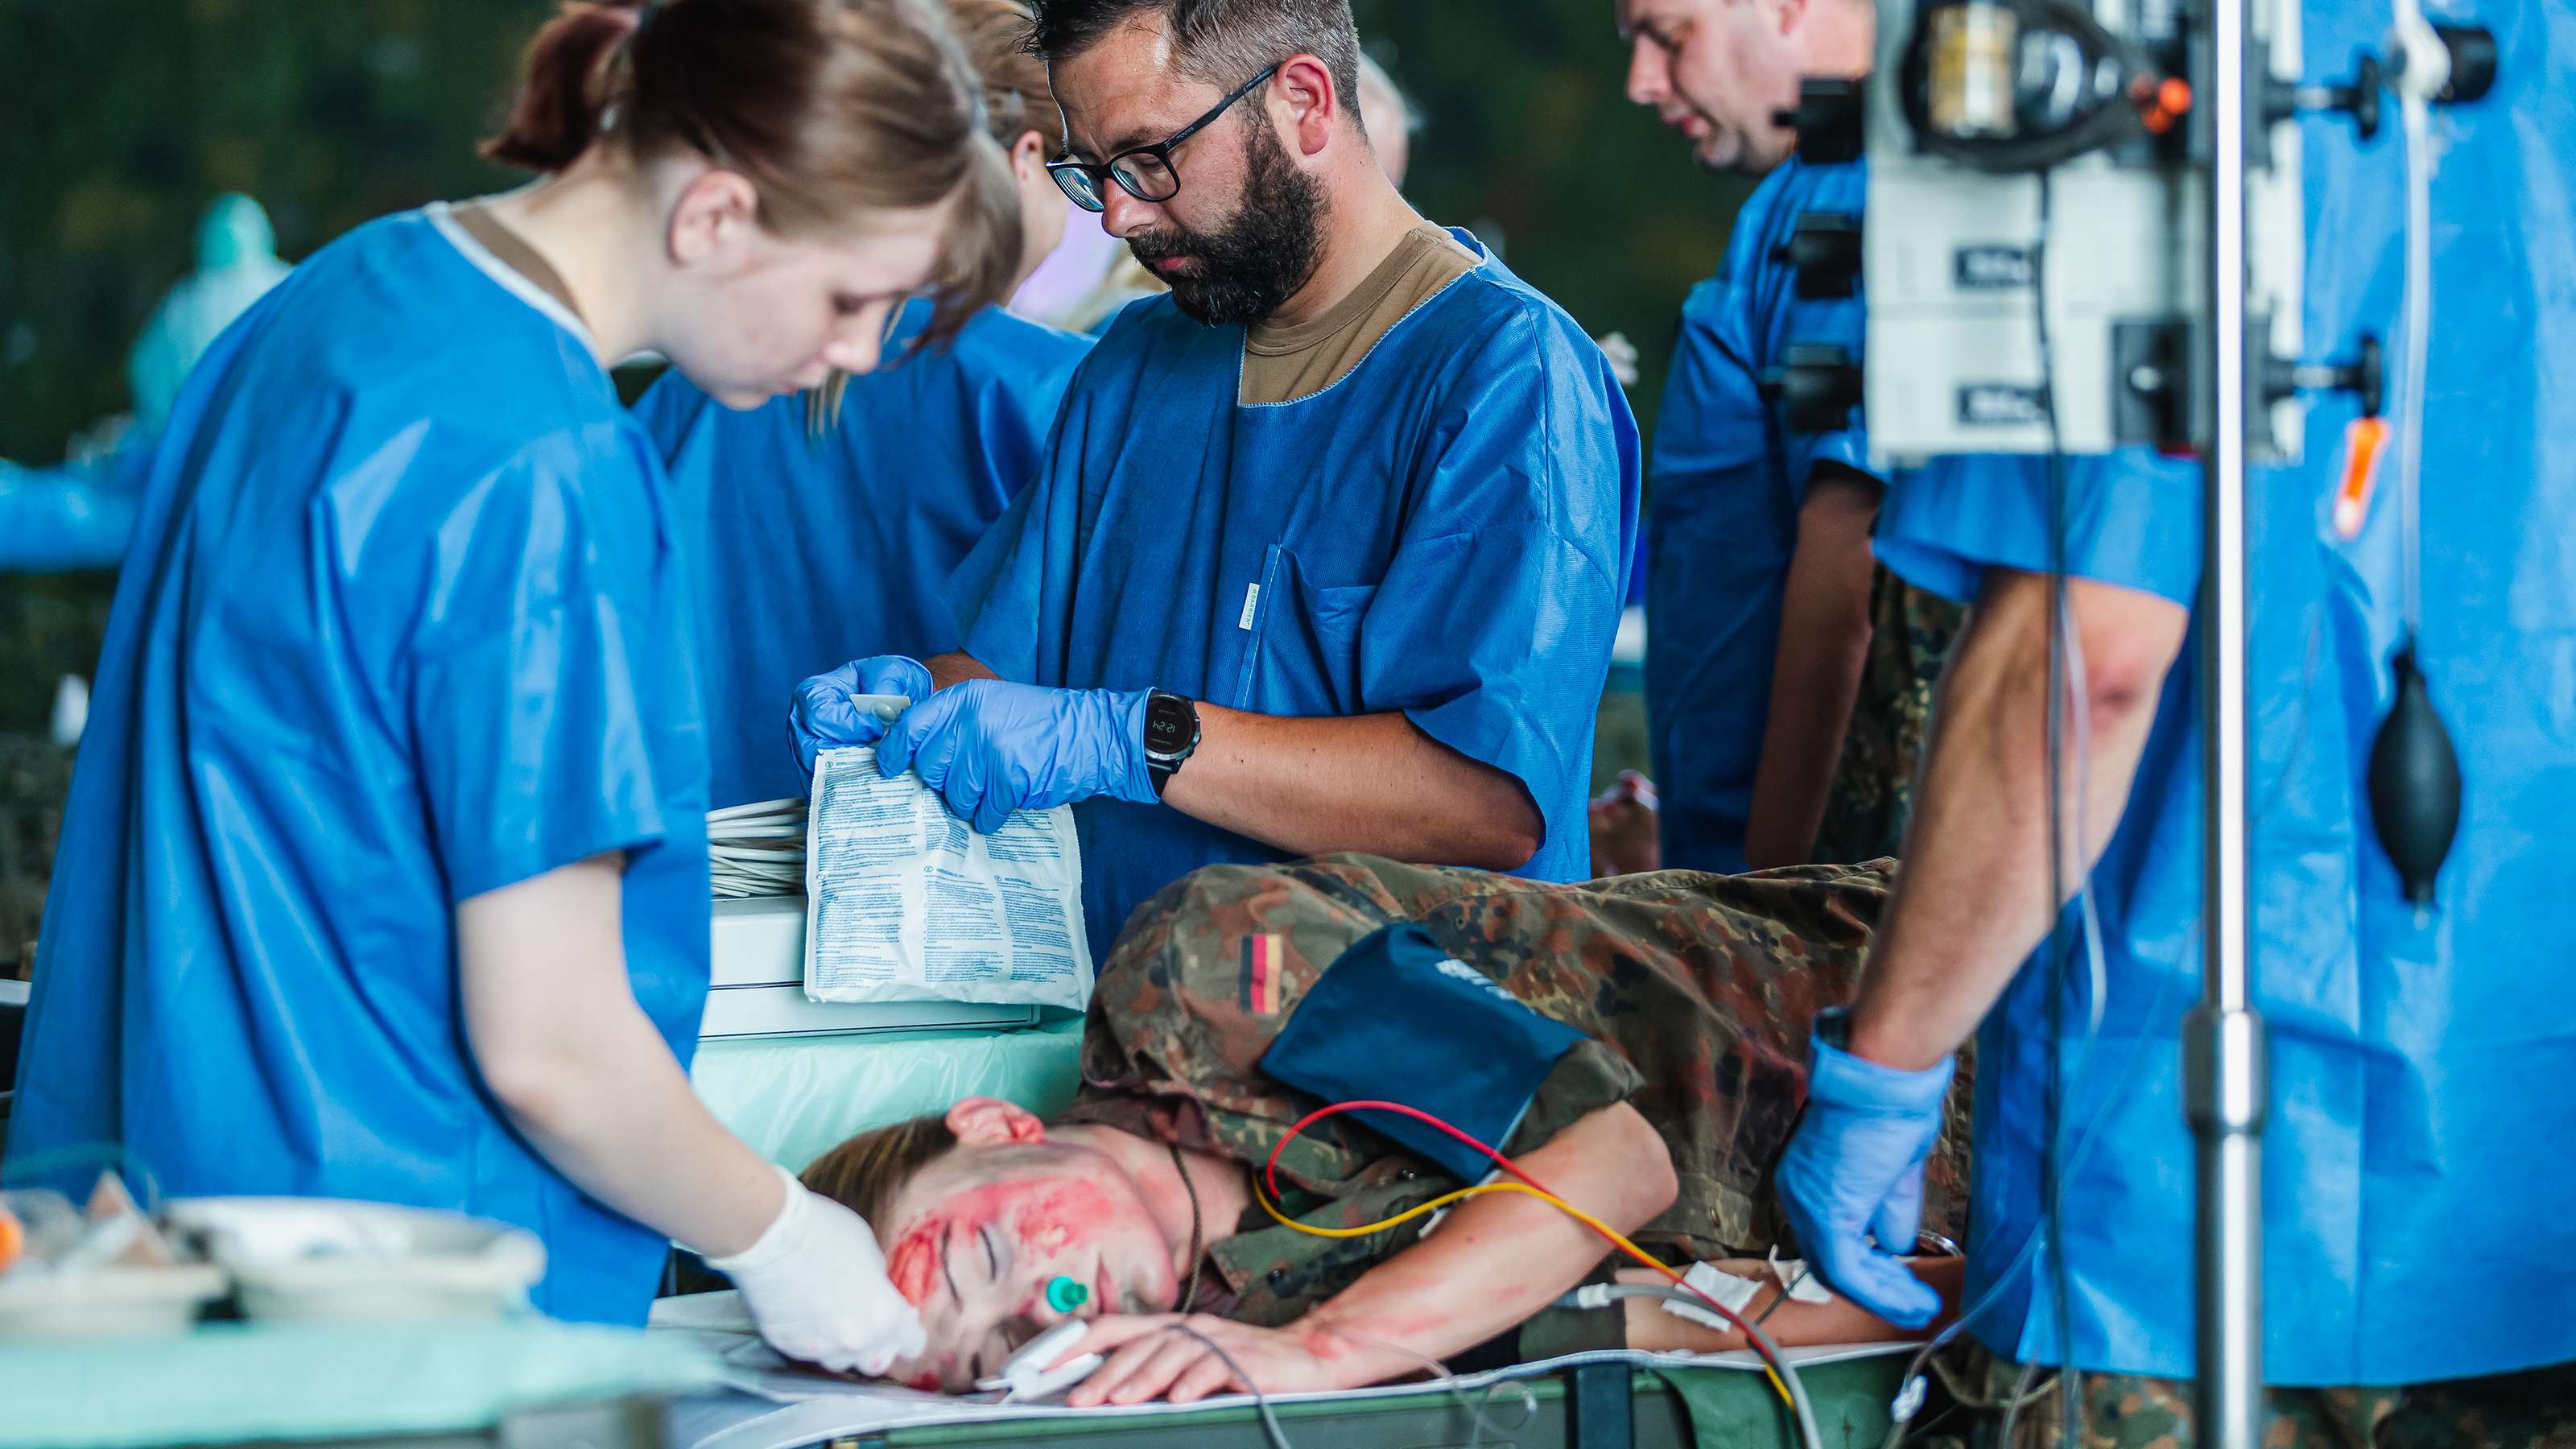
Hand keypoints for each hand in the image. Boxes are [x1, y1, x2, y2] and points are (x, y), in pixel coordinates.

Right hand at [706, 1167, 926, 1375]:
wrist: (771, 1235)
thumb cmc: (827, 1232)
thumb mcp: (871, 1253)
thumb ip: (880, 1286)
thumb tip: (881, 1297)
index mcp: (885, 1317)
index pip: (912, 1346)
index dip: (907, 1332)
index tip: (901, 1321)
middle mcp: (855, 1342)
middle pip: (877, 1362)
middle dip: (876, 1345)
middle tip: (866, 1319)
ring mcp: (819, 1349)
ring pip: (840, 1361)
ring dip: (841, 1345)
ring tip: (830, 1315)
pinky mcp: (787, 1347)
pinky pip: (809, 1352)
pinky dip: (812, 1338)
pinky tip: (804, 1313)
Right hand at [790, 656, 933, 775]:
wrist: (899, 702)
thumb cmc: (887, 684)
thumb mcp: (890, 671)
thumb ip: (884, 685)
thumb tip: (877, 713)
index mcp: (813, 694)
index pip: (819, 716)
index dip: (849, 726)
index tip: (876, 730)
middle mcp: (803, 724)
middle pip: (812, 750)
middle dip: (848, 756)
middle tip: (877, 756)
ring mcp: (807, 750)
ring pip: (817, 773)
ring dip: (848, 776)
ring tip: (875, 773)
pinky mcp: (818, 772)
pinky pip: (824, 789)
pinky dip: (845, 790)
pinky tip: (868, 787)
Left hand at [874, 680, 1153, 833]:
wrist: (1094, 734)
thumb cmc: (1043, 724)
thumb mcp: (994, 707)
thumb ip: (956, 724)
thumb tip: (916, 757)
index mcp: (965, 700)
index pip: (911, 726)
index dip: (894, 752)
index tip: (888, 768)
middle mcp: (971, 722)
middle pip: (931, 768)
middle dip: (946, 783)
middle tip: (972, 779)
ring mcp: (990, 751)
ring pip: (956, 796)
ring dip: (972, 802)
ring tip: (996, 788)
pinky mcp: (1008, 780)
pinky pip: (984, 814)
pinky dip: (993, 816)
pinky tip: (1008, 801)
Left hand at [1063, 1314, 1346, 1405]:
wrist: (1312, 1355)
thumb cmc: (1247, 1365)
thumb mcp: (1195, 1364)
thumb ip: (1157, 1371)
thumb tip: (1106, 1392)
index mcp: (1173, 1327)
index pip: (1115, 1327)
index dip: (1078, 1343)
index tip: (1046, 1366)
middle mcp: (1191, 1329)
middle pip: (1138, 1344)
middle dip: (1104, 1372)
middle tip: (1078, 1399)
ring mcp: (1218, 1341)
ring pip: (1170, 1355)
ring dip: (1141, 1378)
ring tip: (1118, 1401)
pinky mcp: (1247, 1359)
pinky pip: (1214, 1368)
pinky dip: (1193, 1382)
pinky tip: (1177, 1399)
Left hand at [1774, 1011, 1950, 1328]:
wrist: (1886, 1078)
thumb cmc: (1893, 1107)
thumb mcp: (1893, 1170)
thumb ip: (1888, 1209)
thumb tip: (1895, 1247)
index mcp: (1807, 1178)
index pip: (1829, 1239)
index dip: (1866, 1268)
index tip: (1897, 1279)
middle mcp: (1797, 1193)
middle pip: (1829, 1261)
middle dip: (1876, 1288)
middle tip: (1912, 1301)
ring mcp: (1806, 1203)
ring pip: (1838, 1272)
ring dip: (1882, 1295)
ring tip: (1919, 1307)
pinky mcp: (1825, 1213)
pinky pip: (1848, 1271)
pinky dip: (1880, 1292)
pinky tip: (1911, 1300)